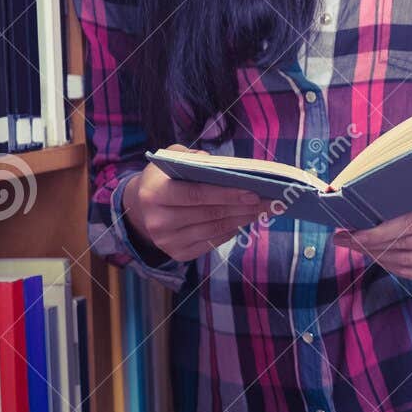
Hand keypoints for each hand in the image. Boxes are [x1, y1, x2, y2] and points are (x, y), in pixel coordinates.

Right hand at [121, 146, 265, 262]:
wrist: (141, 207)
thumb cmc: (164, 178)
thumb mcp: (171, 159)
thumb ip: (192, 157)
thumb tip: (222, 166)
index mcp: (154, 194)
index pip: (196, 195)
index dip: (226, 194)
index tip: (254, 192)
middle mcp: (158, 222)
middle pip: (210, 214)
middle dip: (243, 207)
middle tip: (270, 201)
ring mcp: (167, 241)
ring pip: (214, 230)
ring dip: (243, 219)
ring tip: (263, 210)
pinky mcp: (178, 254)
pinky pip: (212, 242)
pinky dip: (231, 230)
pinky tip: (245, 220)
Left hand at [339, 184, 411, 284]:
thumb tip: (368, 200)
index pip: (410, 224)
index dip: (377, 231)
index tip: (351, 230)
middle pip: (403, 245)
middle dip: (367, 242)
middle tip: (342, 237)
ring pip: (403, 262)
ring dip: (374, 254)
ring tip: (352, 245)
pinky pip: (411, 273)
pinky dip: (389, 264)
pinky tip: (375, 254)